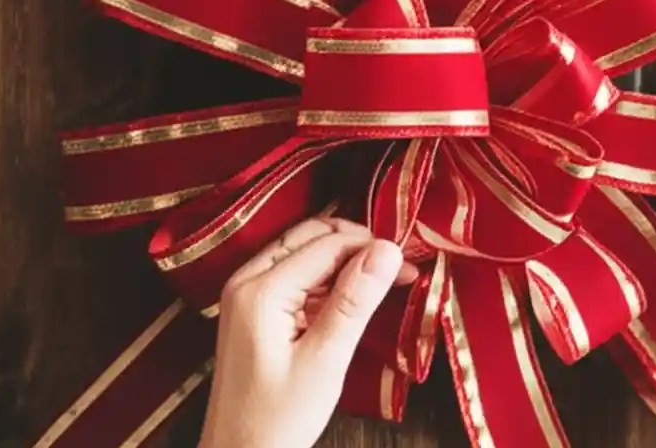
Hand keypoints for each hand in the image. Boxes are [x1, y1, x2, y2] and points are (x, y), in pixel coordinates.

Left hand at [199, 217, 418, 447]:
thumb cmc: (278, 420)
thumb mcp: (325, 360)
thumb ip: (355, 301)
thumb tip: (387, 249)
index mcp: (260, 291)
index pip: (326, 246)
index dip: (371, 249)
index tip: (409, 265)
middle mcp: (246, 280)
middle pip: (310, 237)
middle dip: (356, 245)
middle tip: (397, 268)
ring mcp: (246, 293)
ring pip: (302, 252)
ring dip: (343, 260)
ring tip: (381, 284)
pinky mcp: (253, 309)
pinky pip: (294, 275)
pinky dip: (326, 280)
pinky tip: (352, 300)